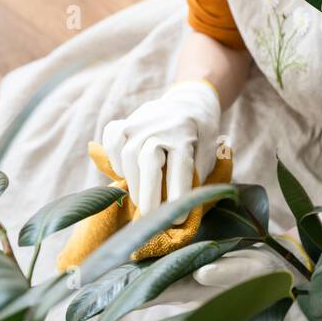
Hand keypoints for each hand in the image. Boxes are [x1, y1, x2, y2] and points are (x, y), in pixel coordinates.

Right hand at [101, 80, 221, 215]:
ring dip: (133, 181)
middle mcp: (160, 125)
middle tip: (149, 217)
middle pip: (148, 160)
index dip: (177, 196)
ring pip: (128, 155)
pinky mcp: (125, 122)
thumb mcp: (209, 152)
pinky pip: (112, 141)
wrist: (190, 101)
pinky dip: (115, 159)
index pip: (179, 167)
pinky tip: (125, 172)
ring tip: (141, 199)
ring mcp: (139, 121)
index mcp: (185, 133)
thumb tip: (180, 206)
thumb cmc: (201, 135)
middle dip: (148, 193)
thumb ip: (196, 175)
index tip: (178, 219)